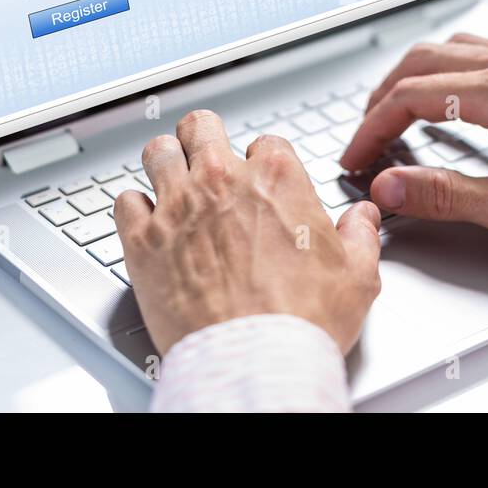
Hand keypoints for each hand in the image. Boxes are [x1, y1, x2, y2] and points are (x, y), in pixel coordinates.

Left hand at [115, 110, 381, 355]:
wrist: (254, 360)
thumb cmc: (303, 320)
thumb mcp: (357, 275)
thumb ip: (360, 237)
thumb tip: (363, 219)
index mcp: (276, 179)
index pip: (266, 143)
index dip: (265, 161)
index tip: (263, 179)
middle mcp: (222, 181)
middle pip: (201, 127)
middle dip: (205, 138)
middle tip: (207, 155)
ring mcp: (178, 207)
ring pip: (157, 152)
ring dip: (165, 162)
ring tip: (170, 176)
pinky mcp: (144, 241)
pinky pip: (124, 201)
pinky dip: (134, 208)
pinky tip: (144, 219)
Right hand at [339, 33, 487, 243]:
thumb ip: (445, 194)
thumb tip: (390, 188)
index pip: (410, 95)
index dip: (371, 127)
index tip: (357, 157)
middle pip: (424, 59)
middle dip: (384, 94)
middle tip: (366, 132)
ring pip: (456, 48)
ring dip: (417, 74)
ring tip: (400, 110)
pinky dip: (453, 69)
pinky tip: (458, 99)